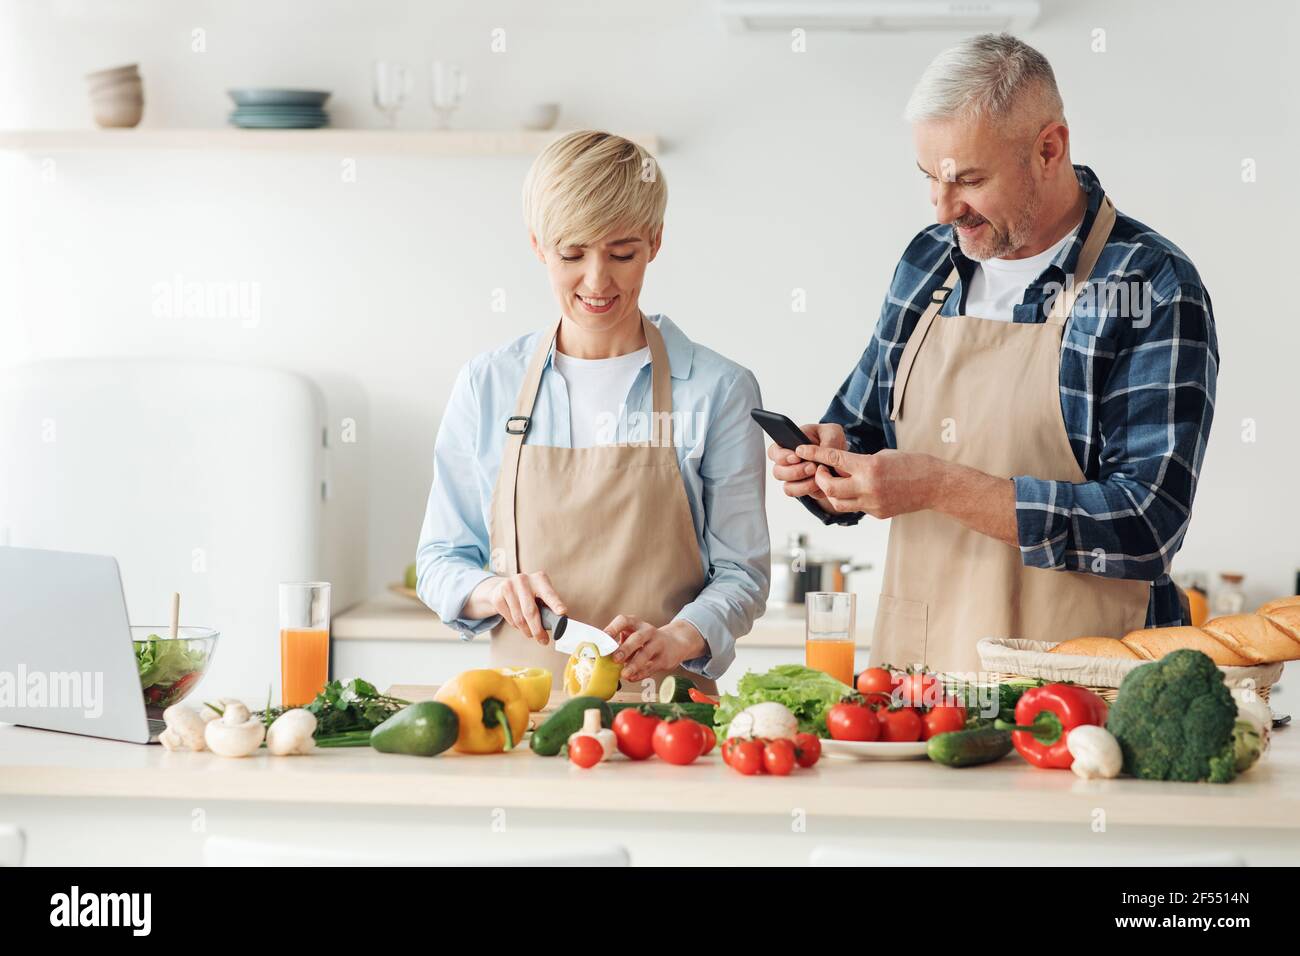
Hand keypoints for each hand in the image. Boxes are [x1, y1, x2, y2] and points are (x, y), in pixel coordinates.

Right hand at [470, 572, 567, 644]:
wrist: (502, 587)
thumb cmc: (529, 594)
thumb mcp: (541, 593)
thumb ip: (549, 605)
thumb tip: (560, 623)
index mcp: (539, 578)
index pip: (549, 593)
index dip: (555, 603)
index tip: (562, 612)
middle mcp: (523, 580)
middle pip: (531, 611)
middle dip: (538, 630)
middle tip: (544, 640)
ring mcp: (508, 587)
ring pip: (519, 619)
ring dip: (527, 631)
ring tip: (531, 634)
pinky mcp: (498, 597)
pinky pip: (510, 619)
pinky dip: (516, 626)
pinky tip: (519, 623)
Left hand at [604, 615, 705, 682]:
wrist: (675, 643)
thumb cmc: (645, 641)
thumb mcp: (633, 636)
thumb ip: (618, 645)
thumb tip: (596, 658)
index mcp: (636, 623)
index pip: (624, 620)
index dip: (613, 628)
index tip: (604, 637)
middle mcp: (648, 631)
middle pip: (637, 638)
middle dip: (626, 648)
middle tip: (615, 659)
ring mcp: (658, 644)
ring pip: (646, 653)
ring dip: (634, 664)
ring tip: (624, 674)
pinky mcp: (665, 658)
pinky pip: (652, 666)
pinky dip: (641, 673)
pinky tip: (632, 678)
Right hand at [767, 422, 845, 500]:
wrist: (839, 455)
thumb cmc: (829, 438)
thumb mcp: (832, 432)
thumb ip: (827, 440)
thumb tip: (823, 452)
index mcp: (787, 445)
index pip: (774, 452)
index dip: (782, 456)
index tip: (797, 457)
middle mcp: (786, 463)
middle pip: (778, 472)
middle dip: (795, 472)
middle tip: (812, 467)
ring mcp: (793, 478)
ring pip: (788, 487)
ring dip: (803, 485)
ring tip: (818, 477)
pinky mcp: (802, 489)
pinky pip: (800, 495)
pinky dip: (811, 491)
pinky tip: (821, 484)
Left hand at [795, 445, 942, 518]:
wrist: (935, 485)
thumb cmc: (912, 464)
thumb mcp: (882, 455)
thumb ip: (859, 463)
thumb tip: (839, 467)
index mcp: (869, 467)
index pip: (833, 460)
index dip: (814, 454)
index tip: (800, 450)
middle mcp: (868, 487)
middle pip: (829, 488)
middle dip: (820, 479)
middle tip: (820, 471)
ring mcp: (873, 503)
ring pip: (838, 503)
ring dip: (832, 492)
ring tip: (835, 482)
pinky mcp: (878, 514)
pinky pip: (856, 508)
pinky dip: (851, 499)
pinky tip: (857, 490)